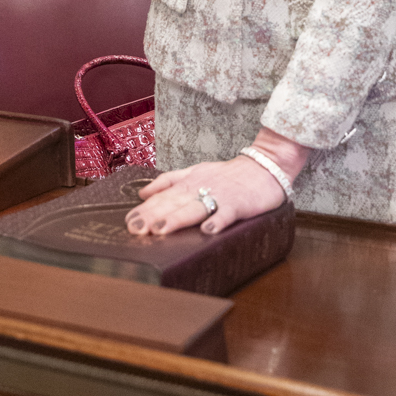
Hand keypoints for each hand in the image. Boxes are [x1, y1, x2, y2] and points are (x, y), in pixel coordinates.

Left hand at [126, 155, 289, 237]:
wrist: (266, 164)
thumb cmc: (230, 174)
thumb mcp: (196, 171)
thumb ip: (169, 181)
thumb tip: (142, 192)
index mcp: (190, 182)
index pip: (163, 196)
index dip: (146, 208)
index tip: (128, 222)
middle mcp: (202, 187)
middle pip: (174, 202)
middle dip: (154, 215)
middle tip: (136, 228)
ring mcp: (221, 195)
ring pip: (196, 207)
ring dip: (178, 218)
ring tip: (161, 230)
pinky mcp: (240, 203)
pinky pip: (228, 212)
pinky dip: (219, 220)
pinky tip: (209, 230)